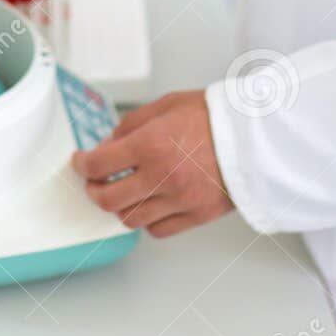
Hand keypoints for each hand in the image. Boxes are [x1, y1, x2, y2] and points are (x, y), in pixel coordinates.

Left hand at [72, 91, 233, 238]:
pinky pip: (158, 230)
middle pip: (108, 199)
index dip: (82, 164)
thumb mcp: (165, 106)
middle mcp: (161, 176)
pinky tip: (148, 204)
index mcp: (151, 144)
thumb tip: (108, 146)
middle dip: (93, 191)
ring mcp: (179, 200)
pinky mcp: (195, 216)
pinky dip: (147, 220)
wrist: (254, 135)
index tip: (81, 162)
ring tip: (122, 193)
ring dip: (120, 207)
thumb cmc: (214, 116)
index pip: (99, 164)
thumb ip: (131, 126)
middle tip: (93, 182)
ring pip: (130, 218)